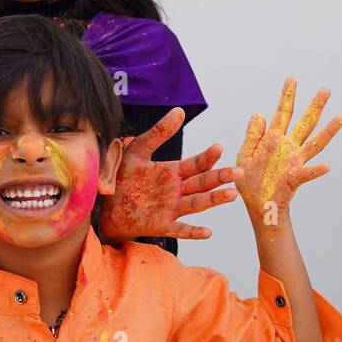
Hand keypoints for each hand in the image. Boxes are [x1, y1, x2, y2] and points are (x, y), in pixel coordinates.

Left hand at [99, 107, 240, 243]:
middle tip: (239, 172)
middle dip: (221, 178)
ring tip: (232, 194)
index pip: (196, 164)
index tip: (219, 147)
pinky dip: (193, 232)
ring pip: (197, 203)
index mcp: (173, 172)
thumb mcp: (138, 150)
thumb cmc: (121, 176)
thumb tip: (180, 110)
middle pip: (203, 183)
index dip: (208, 157)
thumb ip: (159, 133)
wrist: (103, 204)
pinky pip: (179, 229)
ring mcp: (171, 208)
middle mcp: (177, 190)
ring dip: (215, 199)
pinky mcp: (161, 225)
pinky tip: (207, 232)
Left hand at [236, 77, 341, 225]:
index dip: (287, 96)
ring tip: (341, 118)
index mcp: (274, 140)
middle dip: (315, 106)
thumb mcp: (244, 156)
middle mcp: (288, 148)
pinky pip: (308, 173)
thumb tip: (259, 114)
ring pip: (314, 143)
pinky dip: (317, 170)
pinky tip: (327, 166)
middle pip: (305, 123)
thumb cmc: (250, 183)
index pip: (282, 113)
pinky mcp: (294, 178)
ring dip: (329, 131)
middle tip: (326, 90)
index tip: (292, 78)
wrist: (258, 207)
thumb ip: (252, 136)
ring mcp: (294, 162)